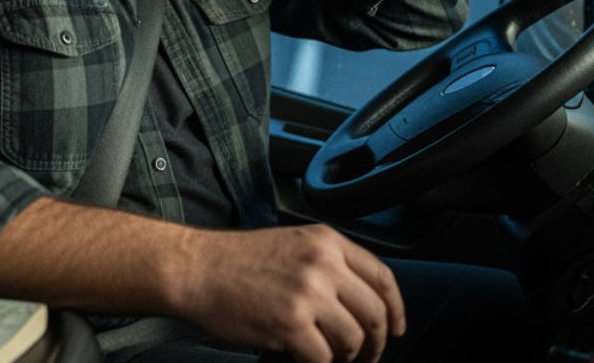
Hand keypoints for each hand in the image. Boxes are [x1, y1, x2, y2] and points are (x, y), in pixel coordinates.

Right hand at [175, 224, 405, 362]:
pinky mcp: (291, 324)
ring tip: (331, 356)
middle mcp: (323, 264)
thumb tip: (361, 300)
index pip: (382, 277)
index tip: (396, 327)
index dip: (396, 309)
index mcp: (327, 241)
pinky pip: (324, 358)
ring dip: (346, 356)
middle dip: (376, 342)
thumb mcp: (293, 244)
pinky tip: (306, 358)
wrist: (197, 269)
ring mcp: (308, 294)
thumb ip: (329, 264)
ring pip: (353, 339)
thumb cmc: (237, 260)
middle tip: (367, 356)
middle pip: (374, 313)